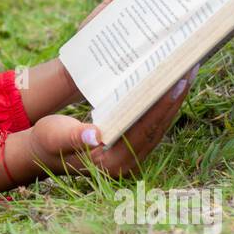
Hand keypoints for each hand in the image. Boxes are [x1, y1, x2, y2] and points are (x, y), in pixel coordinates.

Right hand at [30, 62, 197, 178]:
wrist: (44, 152)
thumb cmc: (48, 141)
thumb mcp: (54, 135)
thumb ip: (73, 136)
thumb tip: (93, 135)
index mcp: (112, 163)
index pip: (144, 131)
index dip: (162, 107)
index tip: (176, 82)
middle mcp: (128, 164)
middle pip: (159, 127)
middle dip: (175, 98)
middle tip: (189, 68)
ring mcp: (132, 158)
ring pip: (160, 125)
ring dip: (173, 100)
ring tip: (186, 71)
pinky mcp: (132, 148)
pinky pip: (153, 124)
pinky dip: (163, 105)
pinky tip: (170, 85)